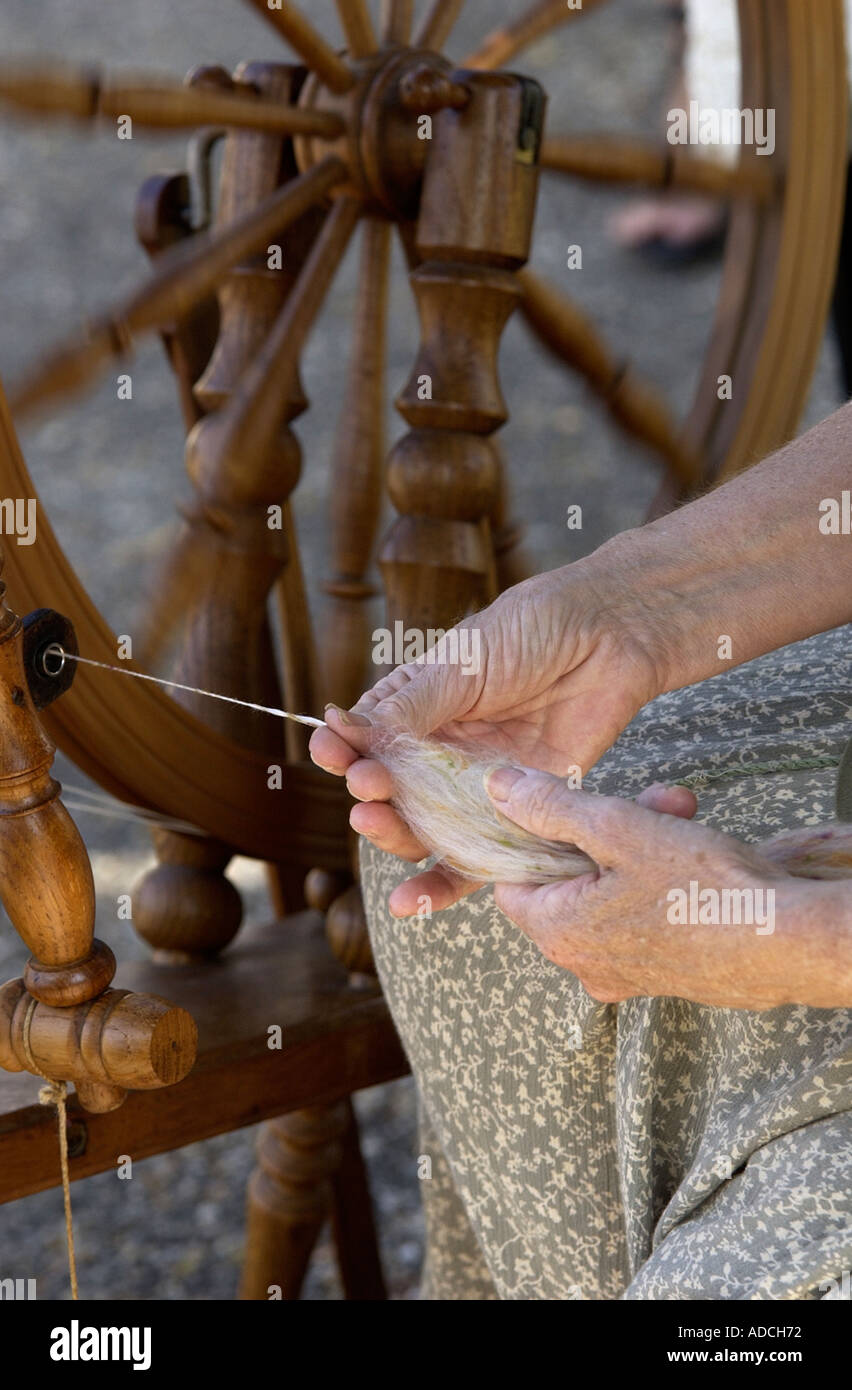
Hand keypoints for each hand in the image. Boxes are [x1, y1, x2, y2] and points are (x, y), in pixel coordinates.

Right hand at [310, 552, 674, 915]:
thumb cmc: (531, 631)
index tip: (330, 751)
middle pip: (390, 791)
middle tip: (366, 784)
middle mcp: (441, 751)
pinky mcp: (516, 811)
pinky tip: (408, 902)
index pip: (366, 738)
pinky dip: (442, 883)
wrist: (608, 639)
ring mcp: (476, 785)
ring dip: (392, 834)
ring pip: (423, 828)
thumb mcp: (463, 660)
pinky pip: (476, 857)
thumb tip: (353, 731)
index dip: (343, 749)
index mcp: (418, 707)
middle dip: (369, 792)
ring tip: (372, 822)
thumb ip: (414, 705)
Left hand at [485, 766, 819, 1008]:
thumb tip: (499, 789)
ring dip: (641, 843)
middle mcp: (585, 963)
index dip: (537, 835)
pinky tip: (695, 848)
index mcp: (558, 933)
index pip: (513, 881)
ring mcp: (627, 974)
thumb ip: (552, 807)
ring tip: (683, 813)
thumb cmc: (702, 891)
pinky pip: (644, 915)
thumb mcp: (617, 828)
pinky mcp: (667, 973)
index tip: (571, 806)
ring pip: (612, 891)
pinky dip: (662, 879)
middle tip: (650, 800)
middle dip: (606, 828)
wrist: (787, 942)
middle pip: (570, 880)